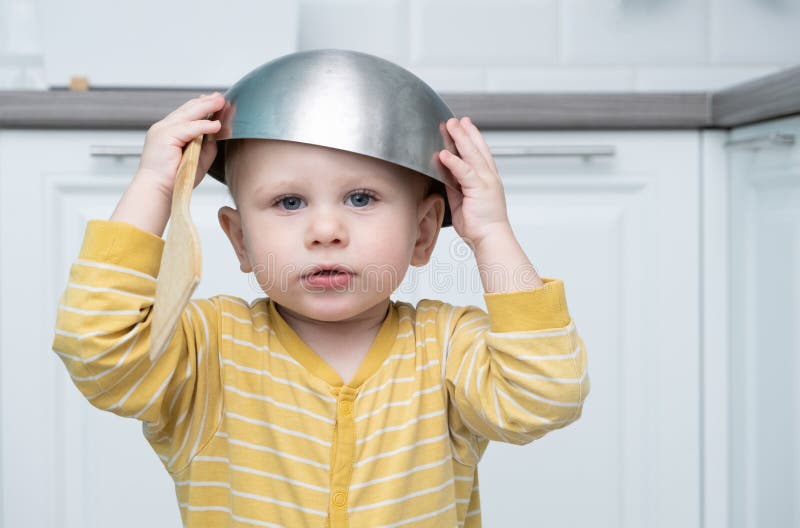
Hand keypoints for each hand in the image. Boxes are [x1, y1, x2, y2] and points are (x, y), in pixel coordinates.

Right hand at [135, 92, 224, 195]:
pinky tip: (216, 124)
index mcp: (169, 132)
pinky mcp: (165, 136)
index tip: (216, 101)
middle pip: (188, 109)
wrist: (158, 191)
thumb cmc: (175, 179)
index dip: (202, 106)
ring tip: (221, 102)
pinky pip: (189, 128)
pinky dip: (203, 126)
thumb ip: (206, 146)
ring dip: (207, 107)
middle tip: (221, 97)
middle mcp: (164, 128)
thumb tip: (217, 134)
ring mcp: (163, 130)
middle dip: (206, 102)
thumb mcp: (197, 159)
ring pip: (188, 114)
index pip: (187, 113)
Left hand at [438, 116, 510, 250]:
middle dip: (465, 132)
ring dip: (460, 139)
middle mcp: (488, 177)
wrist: (490, 238)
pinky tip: (443, 153)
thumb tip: (444, 174)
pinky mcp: (479, 189)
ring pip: (471, 155)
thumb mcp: (462, 201)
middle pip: (476, 148)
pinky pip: (464, 171)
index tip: (465, 125)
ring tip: (450, 126)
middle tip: (456, 119)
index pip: (479, 153)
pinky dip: (453, 162)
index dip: (472, 138)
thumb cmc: (479, 225)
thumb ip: (454, 186)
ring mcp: (485, 181)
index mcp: (486, 179)